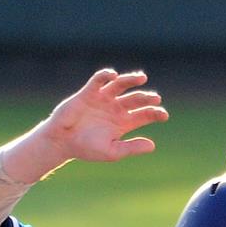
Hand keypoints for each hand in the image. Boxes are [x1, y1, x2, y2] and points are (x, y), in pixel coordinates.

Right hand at [5, 69, 168, 178]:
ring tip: (142, 78)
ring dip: (131, 80)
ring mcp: (103, 99)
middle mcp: (116, 108)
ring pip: (120, 85)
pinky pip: (98, 81)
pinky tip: (113, 75)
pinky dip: (105, 76)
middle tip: (155, 98)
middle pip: (136, 99)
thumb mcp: (112, 151)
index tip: (163, 114)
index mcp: (124, 123)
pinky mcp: (88, 93)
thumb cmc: (87, 149)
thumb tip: (153, 145)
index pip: (144, 114)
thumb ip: (131, 147)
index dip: (155, 113)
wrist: (62, 142)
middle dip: (146, 97)